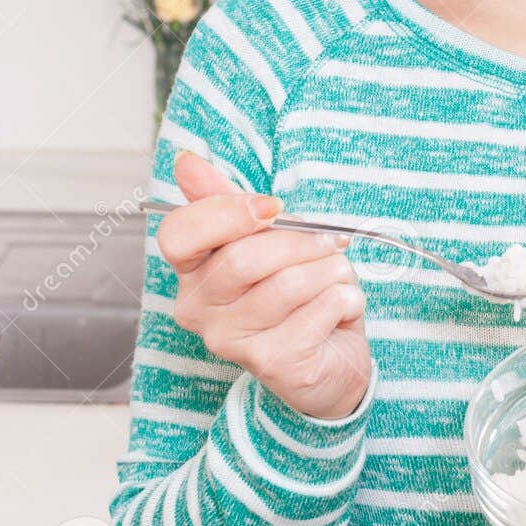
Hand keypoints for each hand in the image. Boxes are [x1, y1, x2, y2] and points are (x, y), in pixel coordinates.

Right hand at [157, 148, 371, 420]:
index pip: (178, 235)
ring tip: (338, 278)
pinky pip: (321, 309)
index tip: (273, 208)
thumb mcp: (265, 241)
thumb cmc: (296, 295)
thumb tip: (187, 161)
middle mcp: (198, 310)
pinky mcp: (272, 364)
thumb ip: (226, 202)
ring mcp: (231, 342)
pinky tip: (343, 309)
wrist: (330, 359)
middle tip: (332, 240)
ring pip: (289, 283)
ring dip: (331, 271)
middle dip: (302, 241)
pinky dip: (347, 299)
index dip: (228, 213)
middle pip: (244, 257)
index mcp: (191, 272)